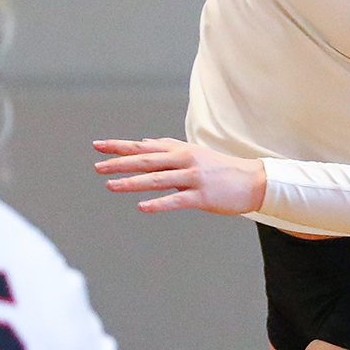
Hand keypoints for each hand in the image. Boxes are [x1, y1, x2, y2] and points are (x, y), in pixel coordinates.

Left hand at [93, 136, 267, 214]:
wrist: (252, 181)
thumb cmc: (219, 168)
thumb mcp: (192, 153)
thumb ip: (167, 148)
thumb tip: (144, 143)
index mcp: (179, 151)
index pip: (143, 147)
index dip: (120, 146)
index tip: (98, 146)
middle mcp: (183, 160)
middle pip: (146, 161)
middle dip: (120, 163)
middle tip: (97, 166)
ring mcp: (193, 177)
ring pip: (157, 180)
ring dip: (132, 182)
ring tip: (110, 186)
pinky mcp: (202, 196)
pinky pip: (177, 200)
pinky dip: (159, 203)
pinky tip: (142, 207)